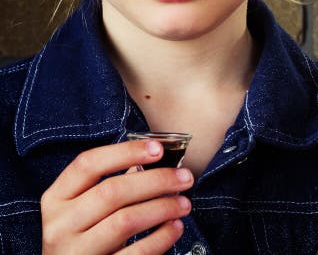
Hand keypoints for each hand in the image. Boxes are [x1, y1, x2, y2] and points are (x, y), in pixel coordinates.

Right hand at [41, 140, 193, 253]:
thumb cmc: (84, 235)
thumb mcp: (85, 208)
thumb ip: (114, 184)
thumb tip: (157, 161)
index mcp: (56, 199)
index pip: (88, 164)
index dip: (126, 151)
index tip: (158, 149)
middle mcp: (60, 225)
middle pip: (112, 191)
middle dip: (156, 180)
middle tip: (185, 177)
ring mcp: (75, 252)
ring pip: (125, 221)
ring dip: (163, 207)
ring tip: (184, 203)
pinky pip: (136, 253)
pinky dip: (161, 237)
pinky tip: (175, 227)